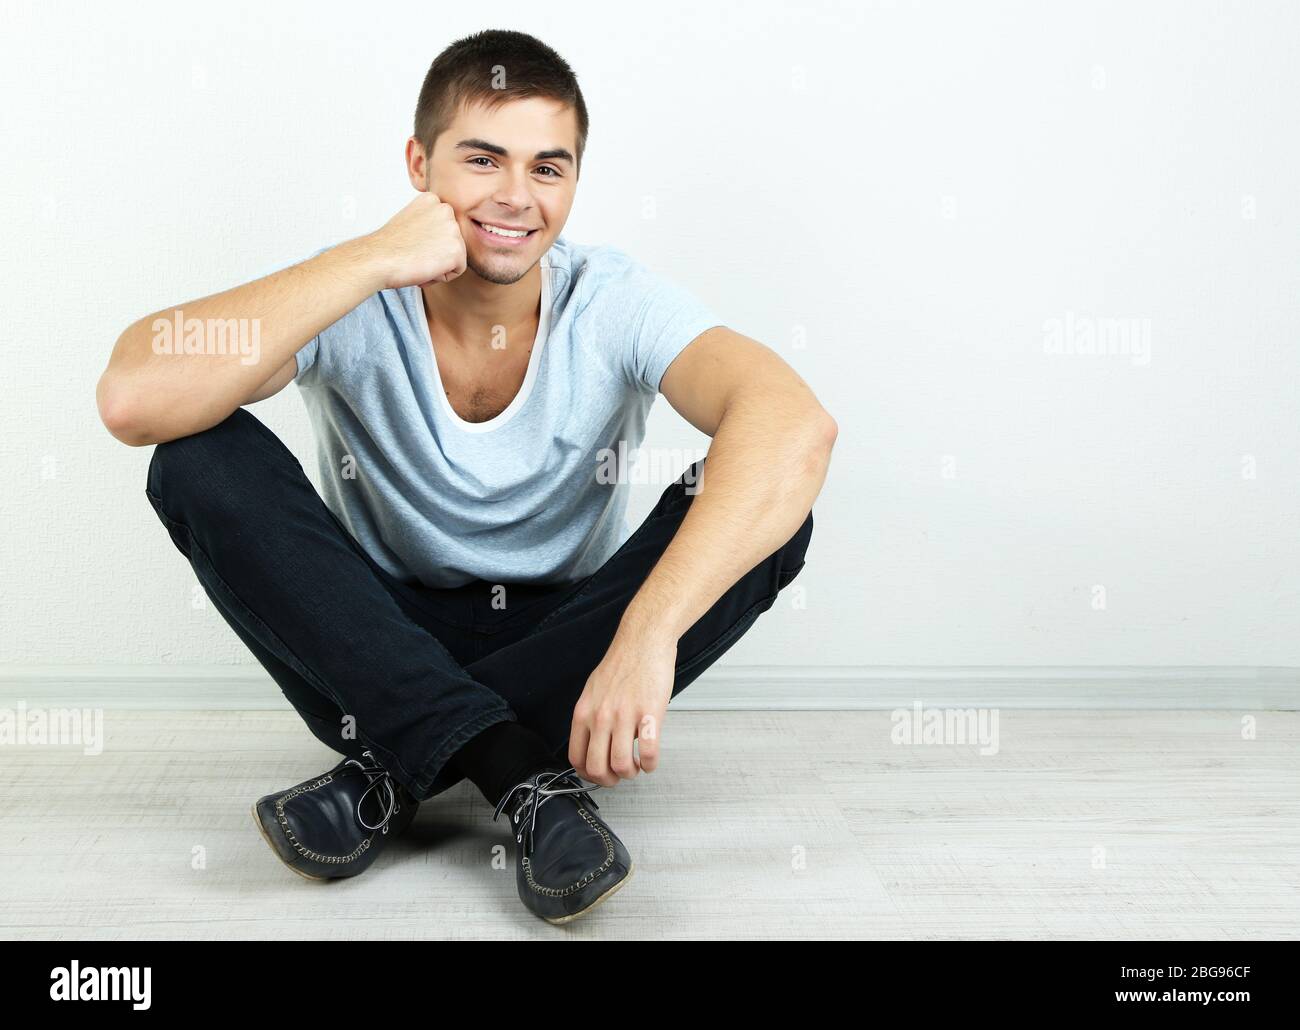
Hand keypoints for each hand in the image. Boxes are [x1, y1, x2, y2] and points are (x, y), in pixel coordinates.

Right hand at [367, 191, 466, 289]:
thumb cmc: (388, 247)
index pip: (444, 227)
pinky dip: (441, 276)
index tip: (412, 243)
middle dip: (436, 253)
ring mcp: (453, 229)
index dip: (429, 242)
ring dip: (438, 265)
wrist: (378, 259)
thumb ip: (428, 222)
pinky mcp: (456, 249)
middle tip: (414, 254)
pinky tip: (424, 269)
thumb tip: (438, 235)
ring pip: (456, 256)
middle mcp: (445, 209)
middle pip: (452, 241)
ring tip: (418, 261)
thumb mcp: (410, 222)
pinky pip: (458, 270)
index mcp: (432, 199)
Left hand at [568, 626, 677, 786]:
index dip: (588, 774)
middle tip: (620, 775)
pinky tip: (651, 758)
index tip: (600, 774)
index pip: (576, 758)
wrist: (643, 642)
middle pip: (597, 768)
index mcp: (584, 712)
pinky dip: (650, 764)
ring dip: (631, 773)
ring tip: (637, 766)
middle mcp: (601, 717)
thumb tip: (592, 743)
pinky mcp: (649, 714)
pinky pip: (648, 753)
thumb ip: (590, 717)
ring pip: (622, 765)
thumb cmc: (622, 664)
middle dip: (610, 780)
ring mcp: (624, 716)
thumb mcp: (593, 690)